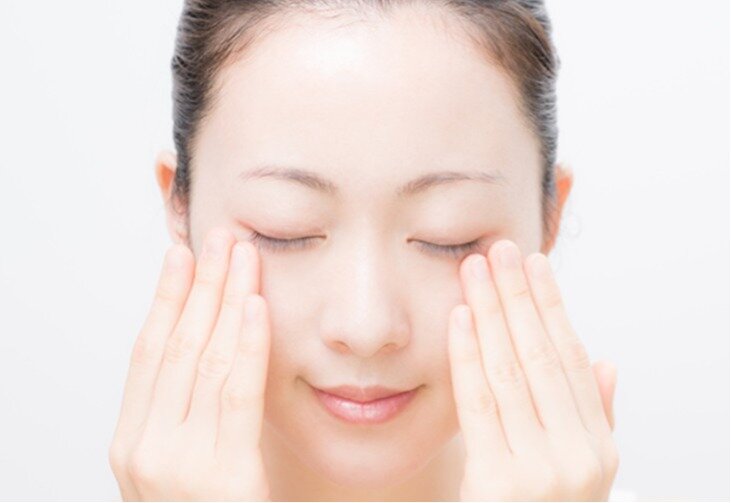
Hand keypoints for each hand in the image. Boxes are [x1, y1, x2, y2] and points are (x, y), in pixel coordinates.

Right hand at [108, 227, 271, 500]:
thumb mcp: (180, 462)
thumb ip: (185, 411)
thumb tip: (202, 346)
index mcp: (131, 440)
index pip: (148, 351)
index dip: (165, 298)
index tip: (181, 253)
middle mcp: (145, 447)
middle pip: (176, 345)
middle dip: (200, 284)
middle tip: (218, 235)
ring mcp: (179, 463)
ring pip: (205, 360)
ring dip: (226, 299)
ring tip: (242, 253)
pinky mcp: (224, 477)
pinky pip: (237, 396)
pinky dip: (247, 346)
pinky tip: (256, 306)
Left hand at [448, 240, 618, 500]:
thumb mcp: (581, 475)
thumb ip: (596, 418)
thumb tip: (607, 361)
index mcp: (599, 447)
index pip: (572, 360)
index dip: (551, 307)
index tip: (533, 264)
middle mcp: (578, 455)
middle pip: (542, 356)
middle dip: (518, 297)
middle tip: (499, 249)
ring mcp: (541, 470)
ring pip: (511, 371)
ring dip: (490, 313)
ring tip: (475, 269)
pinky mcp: (498, 482)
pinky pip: (479, 405)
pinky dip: (467, 356)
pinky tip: (458, 317)